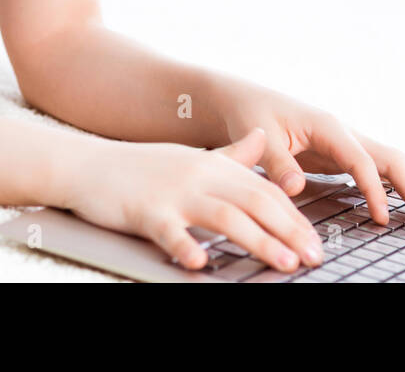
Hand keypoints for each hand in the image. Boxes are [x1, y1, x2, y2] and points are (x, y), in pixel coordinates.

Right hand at [64, 129, 325, 272]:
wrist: (88, 164)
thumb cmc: (141, 168)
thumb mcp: (192, 157)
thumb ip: (231, 154)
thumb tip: (262, 139)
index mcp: (214, 166)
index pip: (266, 191)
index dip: (294, 216)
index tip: (316, 241)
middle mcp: (200, 176)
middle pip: (256, 202)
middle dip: (290, 230)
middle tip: (314, 256)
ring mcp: (173, 192)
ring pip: (226, 216)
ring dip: (259, 241)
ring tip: (285, 264)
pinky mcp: (146, 210)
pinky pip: (170, 231)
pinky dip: (187, 246)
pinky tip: (202, 264)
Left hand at [220, 84, 404, 227]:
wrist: (244, 101)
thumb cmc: (252, 114)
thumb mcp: (260, 137)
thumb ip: (278, 163)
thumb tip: (295, 188)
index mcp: (328, 126)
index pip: (361, 161)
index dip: (374, 190)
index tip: (383, 218)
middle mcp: (344, 133)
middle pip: (390, 159)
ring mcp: (345, 143)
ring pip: (389, 163)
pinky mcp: (340, 154)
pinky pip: (377, 169)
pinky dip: (397, 184)